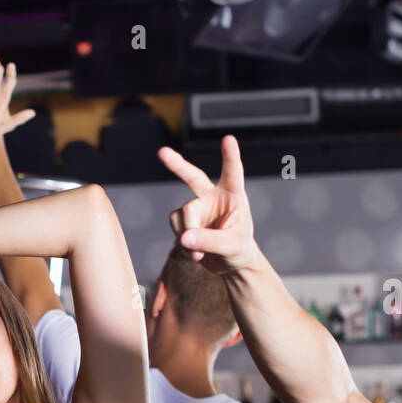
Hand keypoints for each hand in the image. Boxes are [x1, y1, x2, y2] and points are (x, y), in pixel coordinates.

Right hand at [158, 137, 260, 272]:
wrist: (229, 263)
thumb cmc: (239, 249)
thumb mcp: (232, 246)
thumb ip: (210, 240)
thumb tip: (184, 237)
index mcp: (233, 194)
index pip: (233, 172)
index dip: (230, 156)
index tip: (228, 139)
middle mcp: (213, 196)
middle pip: (193, 177)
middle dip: (177, 165)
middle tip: (162, 152)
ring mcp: (197, 207)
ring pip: (183, 213)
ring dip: (188, 233)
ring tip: (198, 254)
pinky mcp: (185, 220)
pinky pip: (176, 226)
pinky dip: (183, 242)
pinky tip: (194, 252)